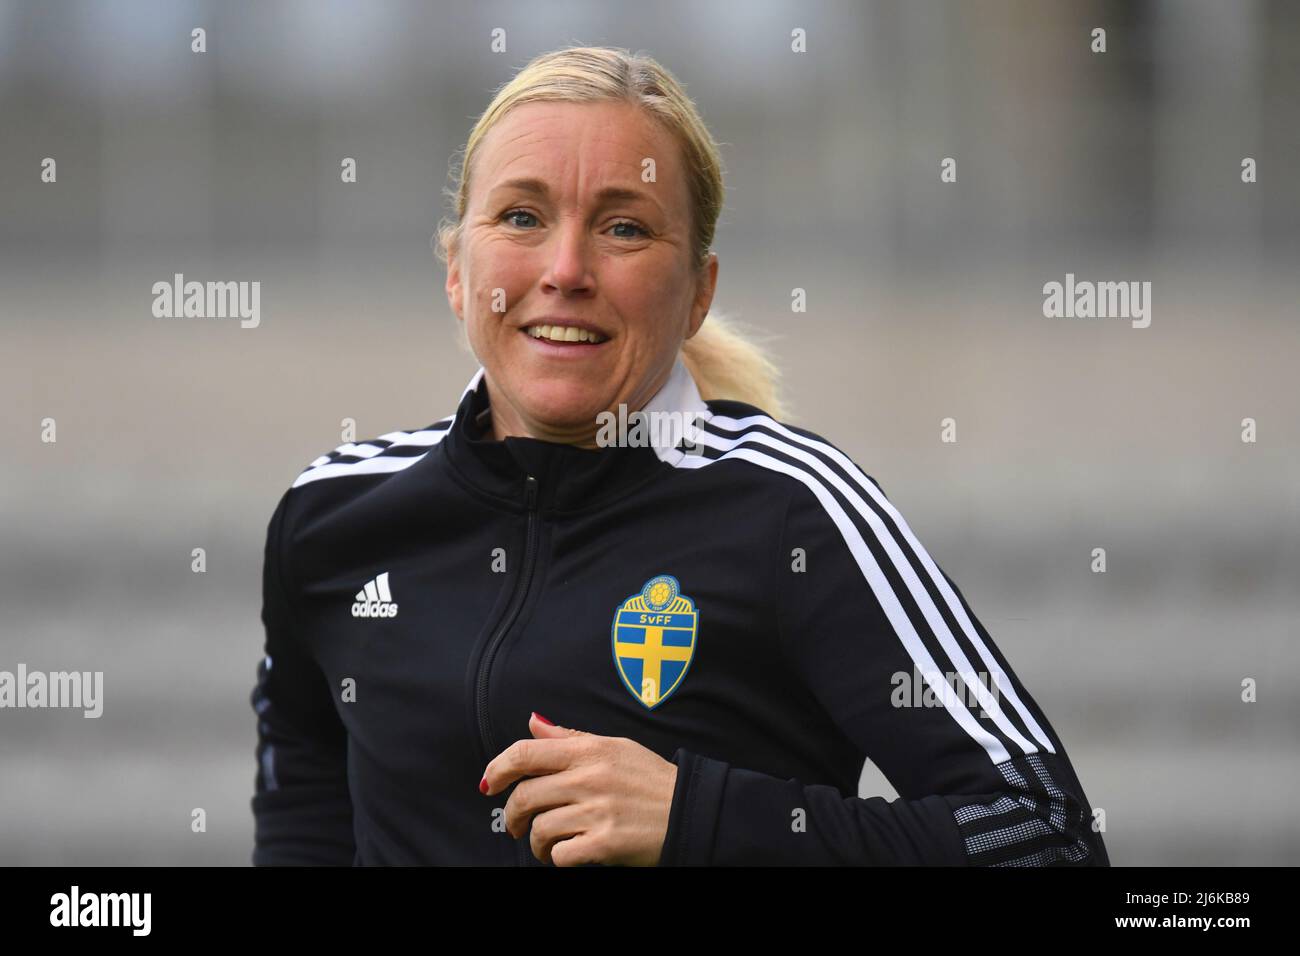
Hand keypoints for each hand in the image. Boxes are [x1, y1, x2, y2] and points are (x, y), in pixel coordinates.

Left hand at [479, 712, 677, 865]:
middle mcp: (590, 778)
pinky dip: (557, 858)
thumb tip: (532, 722)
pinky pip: (560, 854)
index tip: (489, 783)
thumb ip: (570, 738)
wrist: (690, 811)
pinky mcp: (605, 843)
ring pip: (539, 829)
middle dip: (513, 815)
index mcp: (590, 751)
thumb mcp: (615, 747)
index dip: (498, 768)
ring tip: (546, 844)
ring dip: (536, 843)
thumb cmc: (651, 779)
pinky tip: (567, 853)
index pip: (526, 752)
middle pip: (525, 795)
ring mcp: (597, 811)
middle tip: (518, 825)